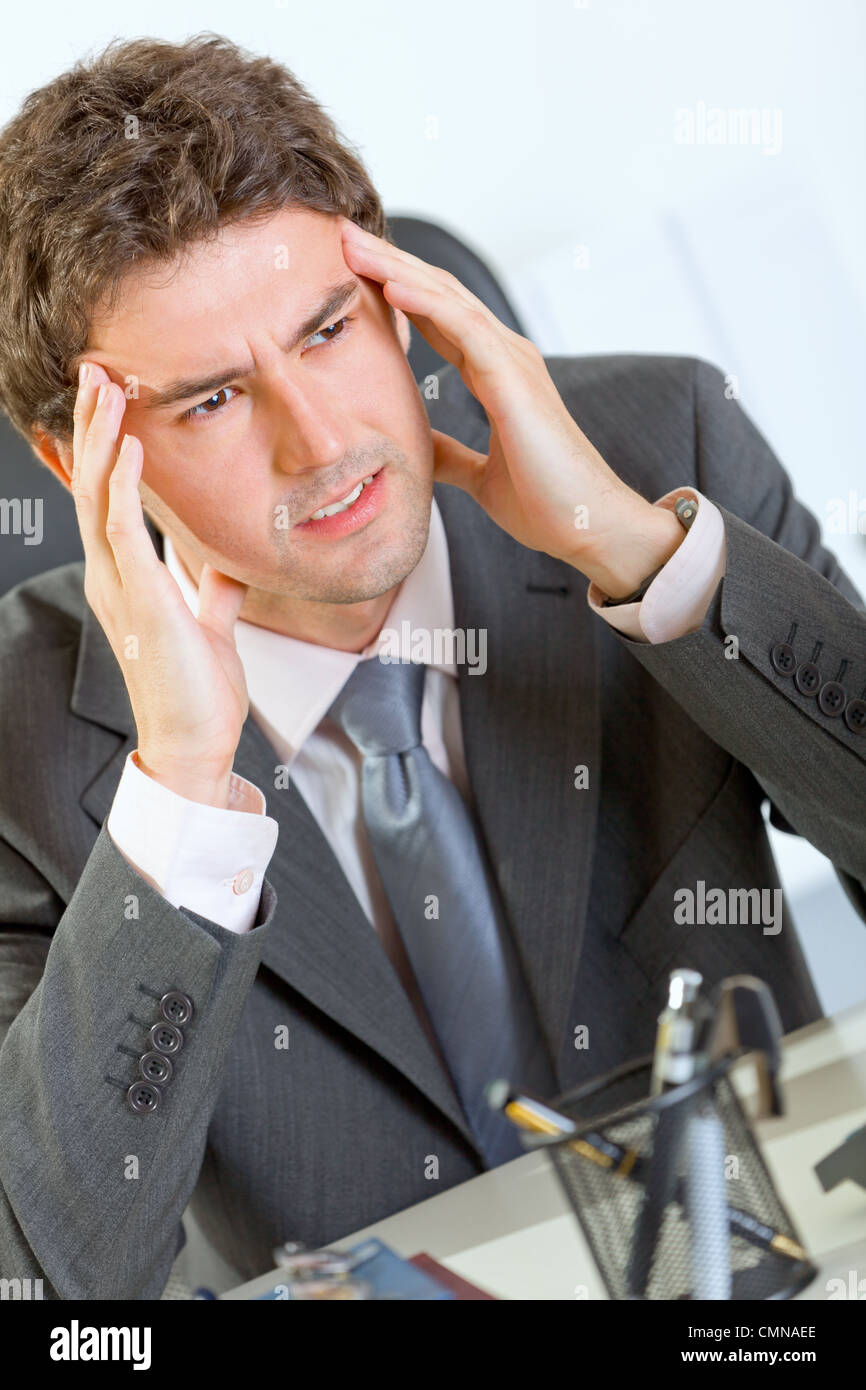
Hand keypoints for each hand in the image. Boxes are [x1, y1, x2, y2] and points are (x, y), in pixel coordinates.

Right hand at [71, 363, 249, 806]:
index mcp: (126, 577)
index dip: (106, 446)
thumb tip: (223, 564)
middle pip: (93, 484)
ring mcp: (120, 588)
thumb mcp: (207, 625)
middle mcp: (113, 576)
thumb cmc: (196, 690)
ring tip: (106, 390)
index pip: (107, 497)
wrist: (193, 743)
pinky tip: (132, 452)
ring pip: (100, 498)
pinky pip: (124, 536)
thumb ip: (211, 591)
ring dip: (104, 440)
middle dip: (95, 425)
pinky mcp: (141, 603)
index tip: (111, 400)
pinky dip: (126, 490)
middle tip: (96, 371)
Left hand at [340, 218, 683, 596]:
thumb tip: (418, 446)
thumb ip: (450, 454)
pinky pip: (466, 331)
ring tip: (355, 246)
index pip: (439, 318)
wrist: (589, 528)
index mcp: (496, 373)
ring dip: (399, 270)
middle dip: (390, 264)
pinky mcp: (515, 382)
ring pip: (448, 300)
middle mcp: (506, 357)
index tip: (353, 272)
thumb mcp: (480, 475)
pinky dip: (428, 305)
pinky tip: (393, 287)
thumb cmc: (547, 504)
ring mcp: (514, 363)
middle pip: (439, 295)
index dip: (397, 291)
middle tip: (343, 237)